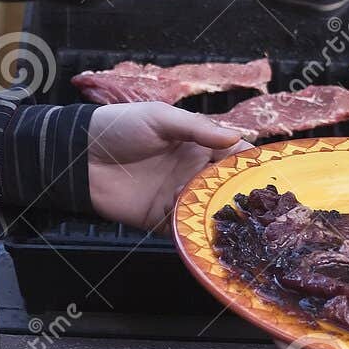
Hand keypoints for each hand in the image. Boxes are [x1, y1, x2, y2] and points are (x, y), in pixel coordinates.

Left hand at [87, 102, 250, 233]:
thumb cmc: (120, 127)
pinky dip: (195, 230)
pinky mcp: (160, 218)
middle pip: (225, 185)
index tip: (267, 173)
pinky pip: (184, 227)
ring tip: (235, 220)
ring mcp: (177, 196)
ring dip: (220, 213)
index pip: (231, 154)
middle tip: (259, 205)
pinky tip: (205, 230)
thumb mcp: (160, 117)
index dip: (249, 162)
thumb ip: (198, 128)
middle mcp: (191, 171)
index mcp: (195, 144)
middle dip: (240, 194)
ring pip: (208, 209)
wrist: (81, 156)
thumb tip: (237, 138)